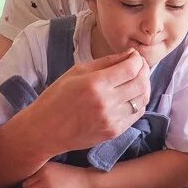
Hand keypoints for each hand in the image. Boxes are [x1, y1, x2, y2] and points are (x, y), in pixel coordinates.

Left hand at [22, 161, 93, 187]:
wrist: (87, 180)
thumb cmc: (70, 175)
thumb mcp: (54, 167)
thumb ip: (40, 170)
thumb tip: (23, 179)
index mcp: (43, 165)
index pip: (26, 176)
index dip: (31, 181)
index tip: (38, 183)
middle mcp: (43, 173)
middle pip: (25, 186)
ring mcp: (47, 183)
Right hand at [27, 49, 150, 152]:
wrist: (44, 131)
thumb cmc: (56, 98)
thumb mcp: (76, 72)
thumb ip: (106, 62)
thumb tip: (129, 55)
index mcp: (95, 84)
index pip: (131, 68)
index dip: (137, 59)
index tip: (134, 55)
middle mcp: (106, 103)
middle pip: (141, 83)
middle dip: (144, 70)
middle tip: (138, 65)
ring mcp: (111, 120)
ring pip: (142, 99)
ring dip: (144, 86)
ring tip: (135, 80)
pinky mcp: (113, 132)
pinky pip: (136, 114)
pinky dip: (138, 102)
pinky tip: (130, 96)